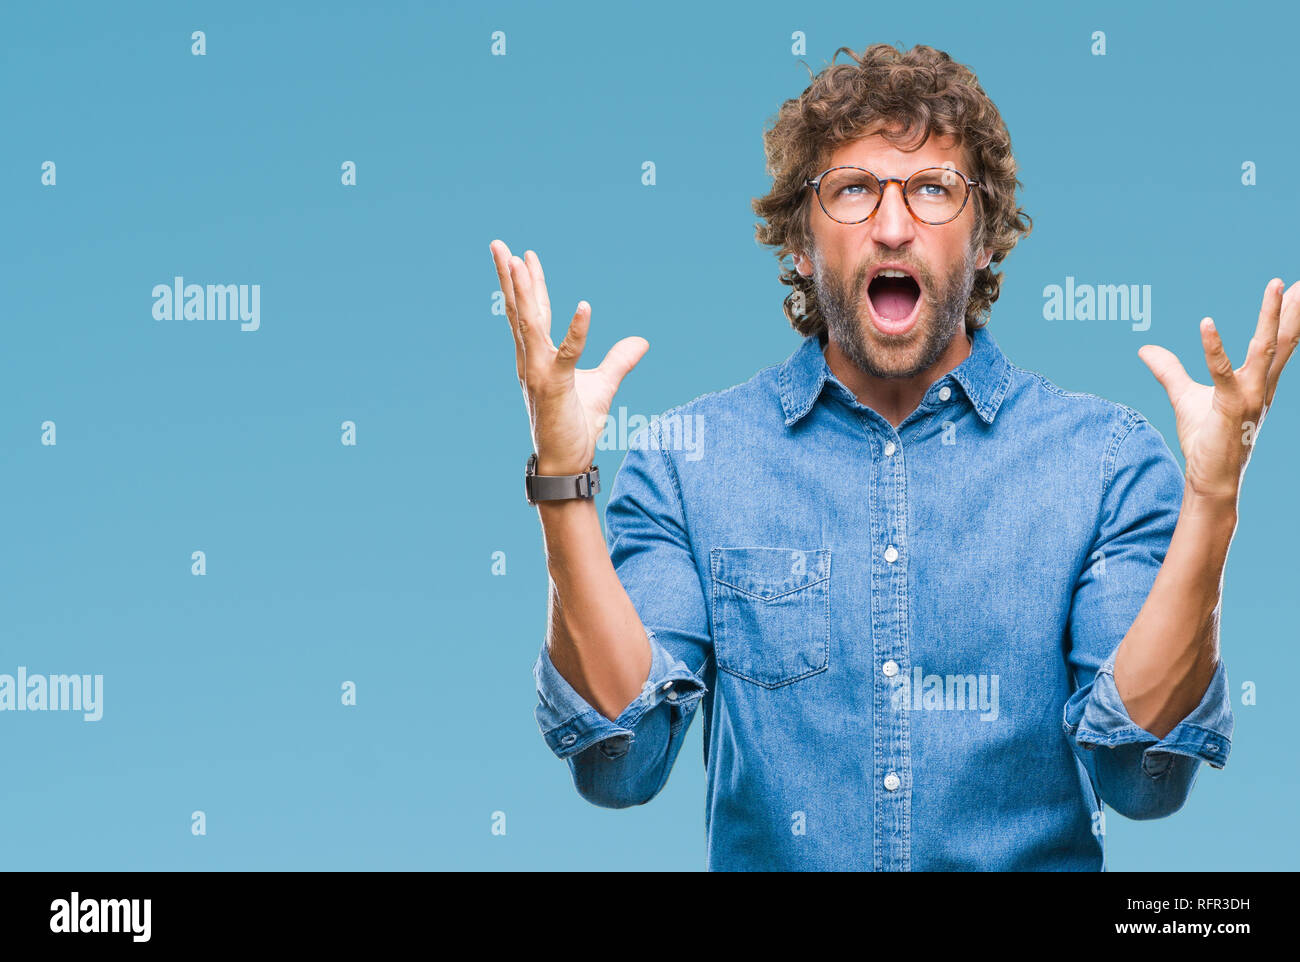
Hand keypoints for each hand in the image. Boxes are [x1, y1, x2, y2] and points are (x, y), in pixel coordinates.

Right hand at [489, 240, 648, 475]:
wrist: (567, 465)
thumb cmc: (577, 428)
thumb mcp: (603, 387)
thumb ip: (618, 361)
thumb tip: (641, 342)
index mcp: (536, 359)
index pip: (530, 314)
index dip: (528, 284)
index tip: (524, 255)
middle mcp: (530, 362)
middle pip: (519, 311)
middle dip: (510, 277)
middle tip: (499, 243)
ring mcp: (538, 374)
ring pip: (529, 324)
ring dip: (523, 291)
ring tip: (519, 260)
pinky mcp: (555, 388)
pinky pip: (567, 355)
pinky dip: (576, 332)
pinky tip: (585, 306)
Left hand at [1138, 277, 1299, 502]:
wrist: (1210, 479)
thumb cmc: (1205, 441)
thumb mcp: (1184, 397)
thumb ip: (1169, 371)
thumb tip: (1146, 349)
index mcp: (1258, 384)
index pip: (1278, 344)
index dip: (1289, 317)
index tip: (1298, 288)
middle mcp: (1261, 388)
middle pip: (1282, 340)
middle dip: (1293, 309)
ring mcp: (1250, 397)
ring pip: (1265, 348)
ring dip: (1272, 315)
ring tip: (1277, 284)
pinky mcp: (1229, 407)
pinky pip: (1222, 372)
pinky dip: (1213, 348)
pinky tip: (1206, 323)